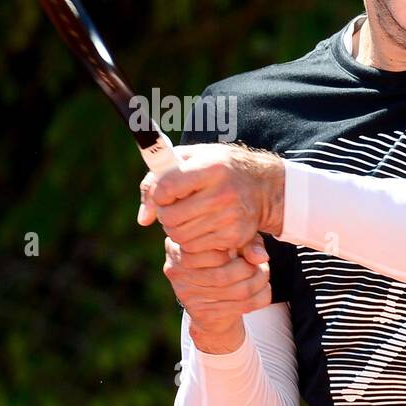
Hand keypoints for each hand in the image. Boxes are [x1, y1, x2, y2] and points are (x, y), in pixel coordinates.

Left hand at [137, 143, 285, 251]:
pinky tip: (200, 227)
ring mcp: (230, 218)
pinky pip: (194, 248)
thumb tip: (144, 219)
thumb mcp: (191, 158)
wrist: (262, 186)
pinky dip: (191, 241)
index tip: (166, 192)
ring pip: (179, 236)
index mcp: (211, 167)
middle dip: (166, 214)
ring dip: (176, 229)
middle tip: (175, 208)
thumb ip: (159, 179)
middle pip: (170, 218)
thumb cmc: (219, 168)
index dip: (159, 194)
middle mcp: (222, 194)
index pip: (166, 188)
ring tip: (188, 216)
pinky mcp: (234, 238)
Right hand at [162, 235, 271, 353]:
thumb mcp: (234, 243)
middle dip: (251, 269)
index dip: (237, 246)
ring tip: (264, 275)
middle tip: (262, 265)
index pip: (211, 247)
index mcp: (177, 245)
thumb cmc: (221, 261)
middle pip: (223, 273)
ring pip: (236, 291)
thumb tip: (261, 257)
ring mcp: (186, 294)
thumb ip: (248, 243)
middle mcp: (176, 270)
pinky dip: (259, 298)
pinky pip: (239, 307)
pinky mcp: (201, 314)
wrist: (209, 302)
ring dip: (258, 283)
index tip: (248, 247)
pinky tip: (263, 290)